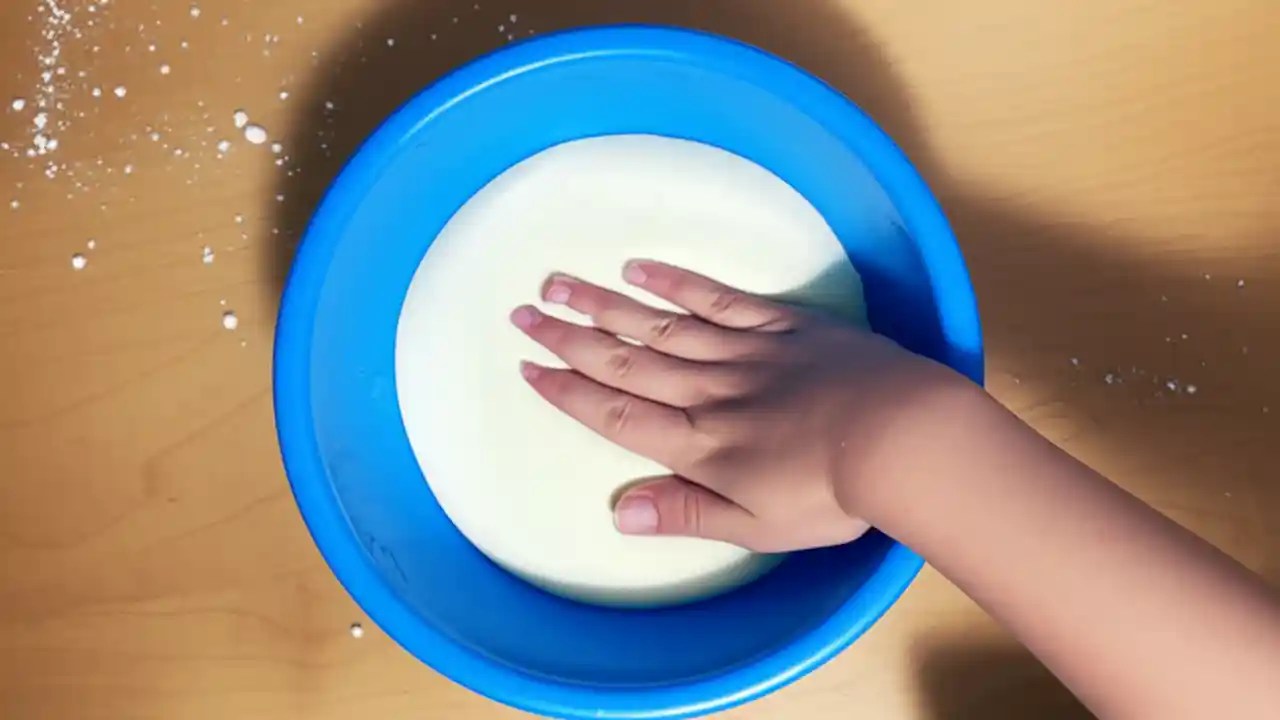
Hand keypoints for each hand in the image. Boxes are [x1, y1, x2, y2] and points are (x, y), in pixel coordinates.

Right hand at [509, 260, 972, 551]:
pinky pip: (720, 300)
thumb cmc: (833, 496)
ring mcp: (745, 354)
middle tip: (523, 311)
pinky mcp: (783, 327)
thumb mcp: (758, 526)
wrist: (903, 437)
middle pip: (627, 361)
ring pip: (662, 325)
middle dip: (571, 338)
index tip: (529, 366)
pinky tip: (642, 268)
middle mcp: (709, 392)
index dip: (570, 392)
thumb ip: (687, 513)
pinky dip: (678, 283)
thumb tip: (617, 511)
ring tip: (561, 281)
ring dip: (608, 304)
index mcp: (701, 445)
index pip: (619, 415)